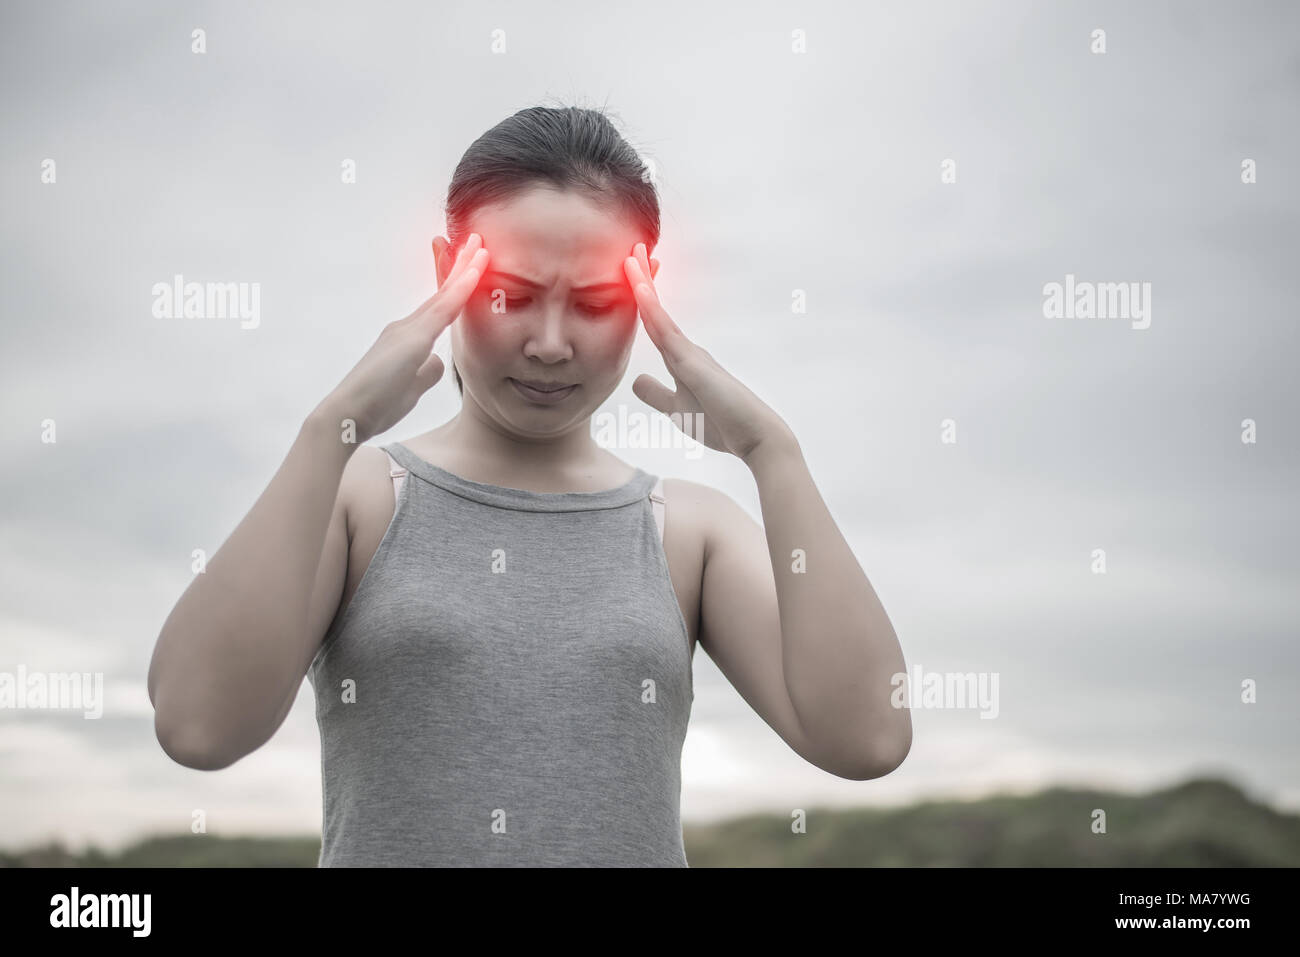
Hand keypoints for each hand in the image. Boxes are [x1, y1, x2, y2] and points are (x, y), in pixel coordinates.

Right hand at [317, 234, 488, 442]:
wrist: (347, 416)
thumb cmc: (375, 406)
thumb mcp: (411, 389)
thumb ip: (426, 372)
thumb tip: (439, 362)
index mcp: (408, 340)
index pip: (439, 308)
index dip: (455, 286)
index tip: (471, 266)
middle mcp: (405, 327)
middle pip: (441, 293)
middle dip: (460, 266)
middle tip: (476, 240)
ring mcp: (407, 330)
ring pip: (444, 295)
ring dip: (464, 268)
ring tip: (480, 244)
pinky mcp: (411, 340)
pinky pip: (443, 309)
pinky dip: (461, 288)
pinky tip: (476, 272)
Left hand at [623, 242, 793, 462]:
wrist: (757, 438)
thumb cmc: (723, 424)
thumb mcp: (677, 409)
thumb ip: (657, 393)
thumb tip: (636, 381)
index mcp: (683, 360)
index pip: (654, 324)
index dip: (641, 299)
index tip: (631, 272)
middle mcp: (688, 350)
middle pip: (656, 311)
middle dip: (642, 280)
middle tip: (631, 249)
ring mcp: (691, 354)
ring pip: (659, 314)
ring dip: (643, 284)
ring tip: (630, 254)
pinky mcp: (694, 364)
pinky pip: (667, 331)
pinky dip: (651, 308)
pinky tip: (638, 290)